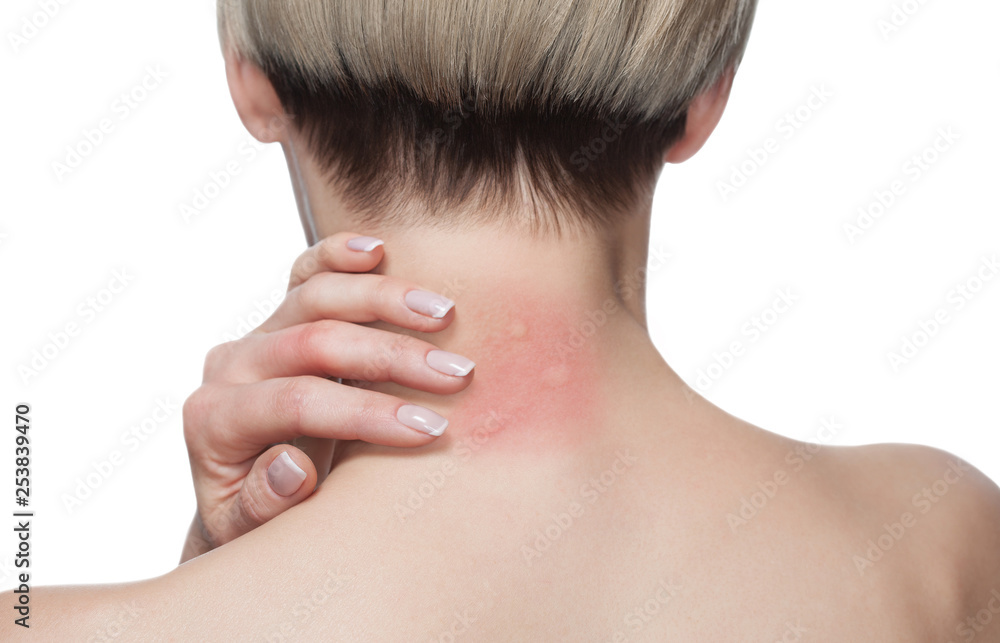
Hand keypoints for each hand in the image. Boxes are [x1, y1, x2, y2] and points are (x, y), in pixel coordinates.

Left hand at [180, 232, 472, 561]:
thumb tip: (291, 465)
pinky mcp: (282, 315)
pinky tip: (377, 249)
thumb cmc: (257, 516)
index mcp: (214, 420)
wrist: (249, 492)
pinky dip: (339, 256)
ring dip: (385, 300)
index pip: (296, 403)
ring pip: (315, 294)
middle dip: (391, 356)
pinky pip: (307, 273)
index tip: (429, 430)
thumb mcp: (250, 532)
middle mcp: (232, 366)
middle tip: (456, 374)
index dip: (366, 414)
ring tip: (444, 312)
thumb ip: (264, 503)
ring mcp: (257, 335)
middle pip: (312, 340)